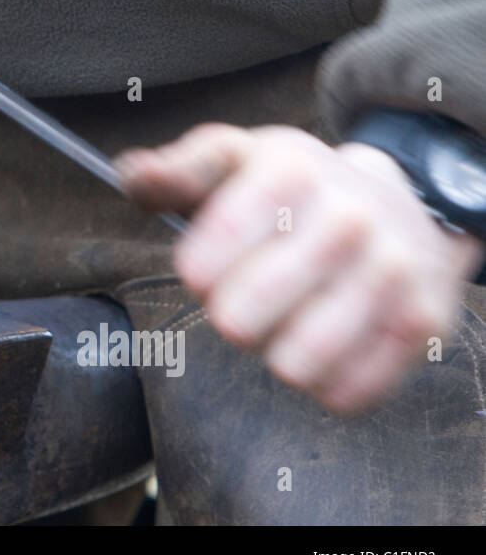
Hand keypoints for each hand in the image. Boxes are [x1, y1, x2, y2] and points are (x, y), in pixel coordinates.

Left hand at [116, 124, 483, 412]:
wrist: (399, 198)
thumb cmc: (289, 186)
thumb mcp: (230, 161)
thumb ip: (174, 173)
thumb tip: (131, 174)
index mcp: (287, 173)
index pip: (202, 263)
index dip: (196, 278)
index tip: (206, 268)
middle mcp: (346, 218)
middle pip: (239, 322)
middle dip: (232, 316)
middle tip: (249, 295)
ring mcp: (390, 271)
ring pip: (293, 365)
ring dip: (278, 352)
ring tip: (290, 317)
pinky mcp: (422, 322)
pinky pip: (345, 393)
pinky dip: (325, 381)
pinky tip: (328, 340)